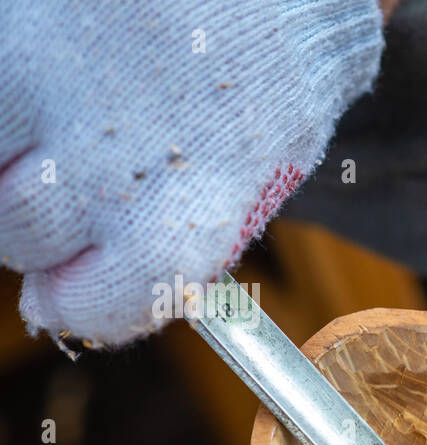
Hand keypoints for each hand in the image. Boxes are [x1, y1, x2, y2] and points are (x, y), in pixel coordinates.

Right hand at [0, 0, 382, 348]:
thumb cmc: (274, 58)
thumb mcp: (268, 158)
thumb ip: (193, 225)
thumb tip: (97, 289)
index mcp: (202, 198)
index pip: (107, 299)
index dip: (77, 310)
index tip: (66, 305)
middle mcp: (119, 150)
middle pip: (24, 234)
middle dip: (33, 231)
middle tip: (59, 199)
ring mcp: (56, 82)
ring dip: (1, 169)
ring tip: (46, 142)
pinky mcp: (17, 29)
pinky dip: (0, 118)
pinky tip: (34, 97)